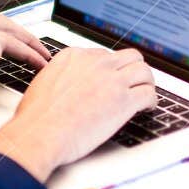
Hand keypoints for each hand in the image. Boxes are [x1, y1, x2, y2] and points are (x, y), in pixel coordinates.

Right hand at [0, 46, 156, 182]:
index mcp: (74, 56)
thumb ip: (61, 77)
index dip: (112, 69)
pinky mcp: (123, 100)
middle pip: (129, 56)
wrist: (39, 133)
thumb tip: (68, 85)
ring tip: (145, 94)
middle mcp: (95, 63)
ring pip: (144, 71)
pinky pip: (149, 93)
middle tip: (134, 82)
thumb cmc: (36, 117)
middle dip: (134, 69)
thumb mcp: (44, 82)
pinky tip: (147, 108)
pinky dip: (152, 101)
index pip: (104, 54)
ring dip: (147, 82)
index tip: (114, 78)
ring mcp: (111, 80)